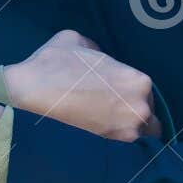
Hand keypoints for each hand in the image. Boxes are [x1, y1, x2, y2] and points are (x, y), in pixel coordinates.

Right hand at [3, 29, 159, 140]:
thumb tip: (100, 61)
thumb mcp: (79, 41)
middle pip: (147, 110)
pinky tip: (103, 128)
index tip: (114, 91)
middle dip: (132, 107)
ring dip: (128, 124)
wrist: (34, 90)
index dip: (130, 89)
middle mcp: (141, 104)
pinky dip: (118, 135)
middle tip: (109, 106)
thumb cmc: (56, 62)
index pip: (146, 89)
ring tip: (107, 121)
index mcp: (138, 79)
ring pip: (142, 130)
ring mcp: (129, 126)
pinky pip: (128, 141)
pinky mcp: (113, 141)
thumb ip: (99, 52)